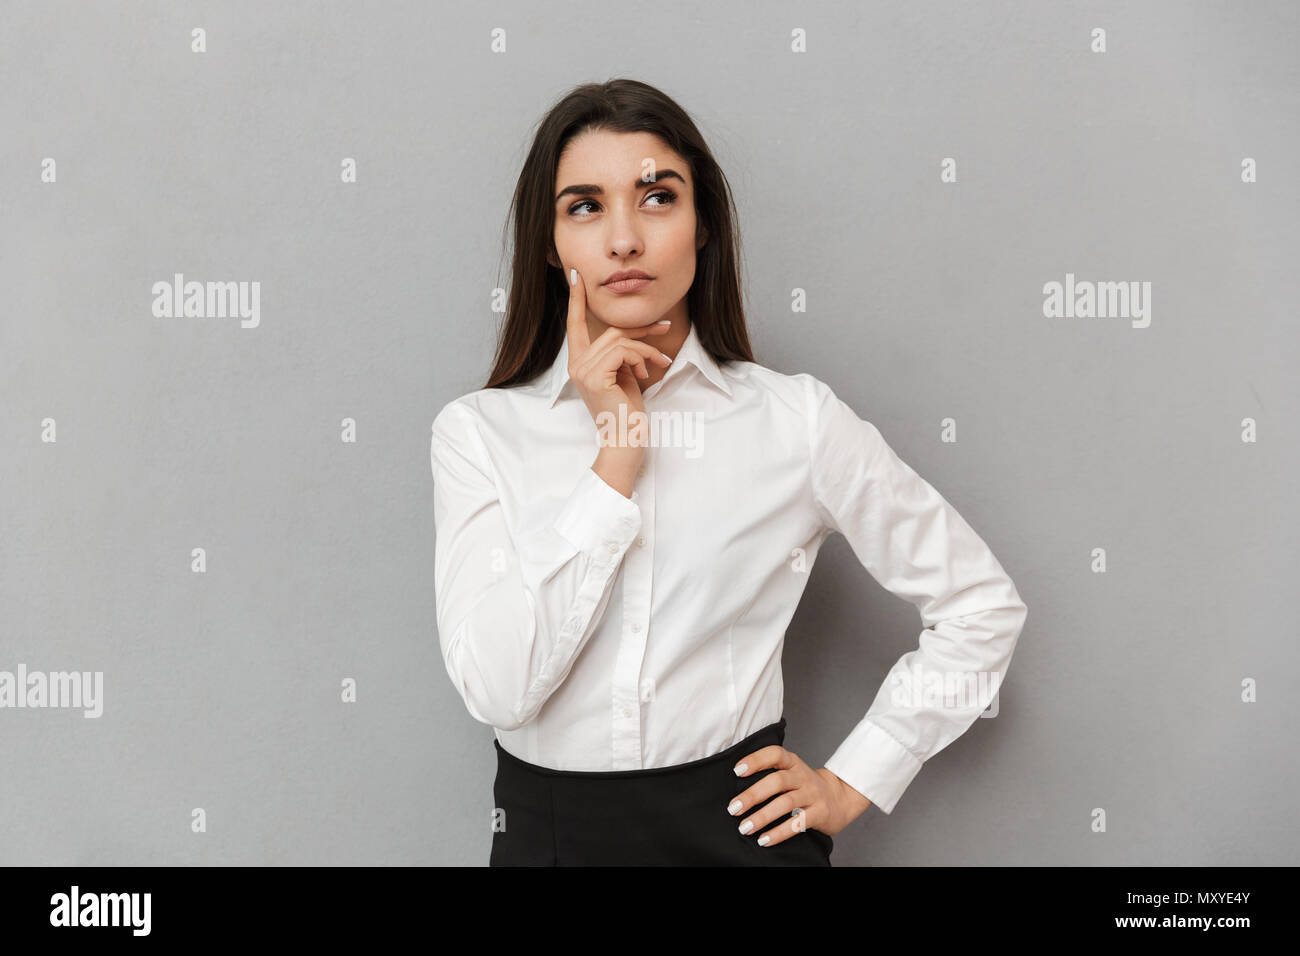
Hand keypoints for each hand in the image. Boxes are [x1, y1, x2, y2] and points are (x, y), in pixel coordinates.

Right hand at [564, 266, 672, 431]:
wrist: (624, 440)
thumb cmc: (627, 412)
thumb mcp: (624, 375)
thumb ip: (621, 355)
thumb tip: (634, 338)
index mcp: (580, 363)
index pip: (575, 324)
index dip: (576, 300)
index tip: (577, 276)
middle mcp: (576, 365)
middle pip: (610, 330)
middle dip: (641, 327)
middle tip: (666, 327)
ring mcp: (583, 370)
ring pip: (620, 339)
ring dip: (647, 347)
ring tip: (660, 361)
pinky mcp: (596, 376)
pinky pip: (624, 351)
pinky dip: (642, 357)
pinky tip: (647, 372)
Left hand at [728, 745, 872, 846]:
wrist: (841, 798)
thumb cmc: (806, 786)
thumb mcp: (792, 773)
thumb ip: (771, 774)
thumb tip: (736, 787)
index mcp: (793, 763)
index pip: (774, 754)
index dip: (756, 760)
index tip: (737, 771)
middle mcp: (803, 776)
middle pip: (776, 781)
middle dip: (753, 795)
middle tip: (733, 808)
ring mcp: (812, 794)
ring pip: (785, 804)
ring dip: (762, 817)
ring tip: (745, 828)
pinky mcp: (819, 813)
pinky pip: (797, 824)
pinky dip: (779, 833)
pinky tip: (764, 839)